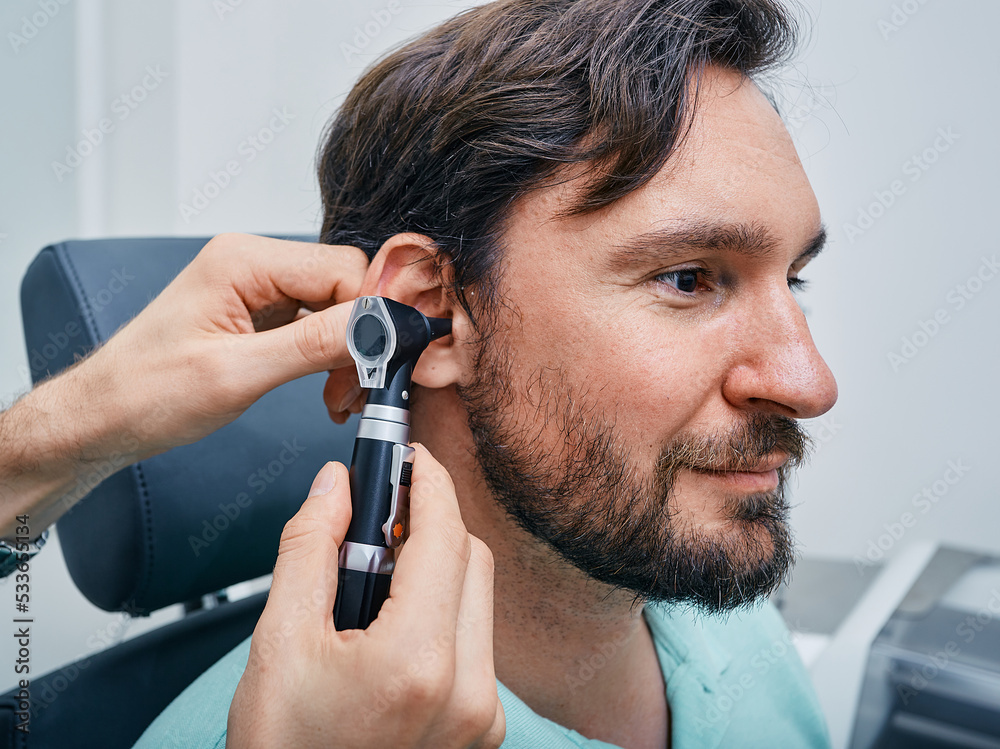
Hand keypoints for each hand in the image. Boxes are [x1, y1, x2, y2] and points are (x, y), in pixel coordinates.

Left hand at [0, 233, 367, 534]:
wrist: (104, 417)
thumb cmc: (145, 393)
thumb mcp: (237, 373)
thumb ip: (313, 344)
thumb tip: (379, 326)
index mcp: (242, 260)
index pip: (343, 267)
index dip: (369, 316)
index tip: (375, 364)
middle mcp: (252, 263)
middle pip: (345, 284)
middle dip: (360, 338)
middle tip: (353, 389)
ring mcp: (256, 287)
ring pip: (336, 306)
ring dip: (346, 352)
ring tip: (337, 396)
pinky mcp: (259, 312)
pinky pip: (316, 323)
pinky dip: (328, 357)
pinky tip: (326, 387)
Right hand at [227, 445, 504, 748]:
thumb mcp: (278, 643)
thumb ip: (309, 550)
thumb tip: (334, 487)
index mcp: (418, 665)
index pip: (445, 536)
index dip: (427, 482)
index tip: (410, 456)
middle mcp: (468, 692)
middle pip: (471, 561)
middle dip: (431, 522)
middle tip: (382, 511)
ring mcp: (482, 716)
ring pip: (478, 599)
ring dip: (437, 567)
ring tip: (375, 575)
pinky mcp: (482, 729)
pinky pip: (476, 640)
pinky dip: (443, 610)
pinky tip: (395, 619)